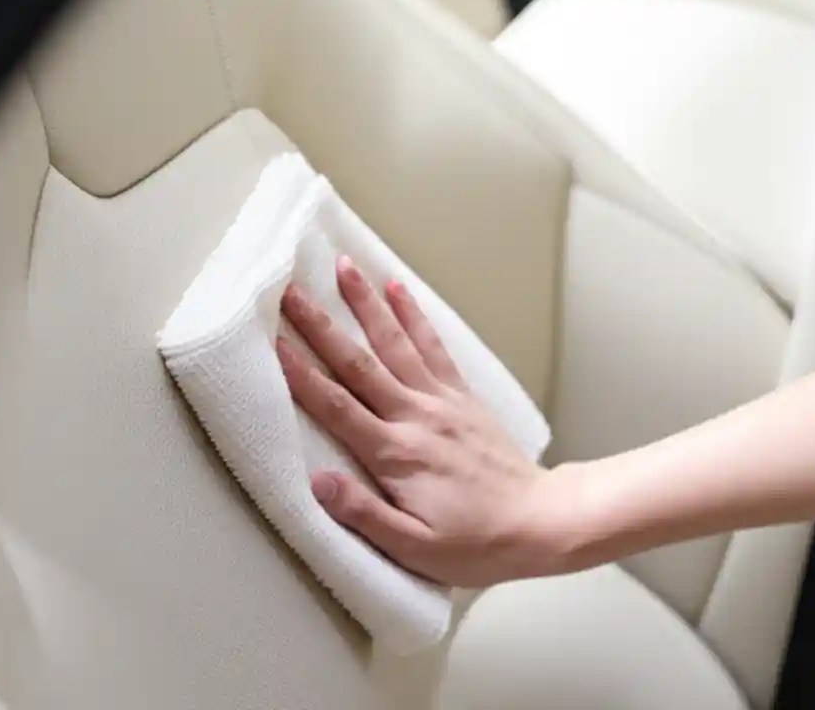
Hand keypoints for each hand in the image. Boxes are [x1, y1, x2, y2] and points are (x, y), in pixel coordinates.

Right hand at [276, 256, 590, 586]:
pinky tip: (397, 288)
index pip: (336, 407)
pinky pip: (433, 347)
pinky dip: (414, 316)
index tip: (272, 342)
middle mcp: (415, 418)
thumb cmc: (476, 545)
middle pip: (358, 364)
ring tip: (343, 265)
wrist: (541, 523)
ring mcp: (440, 402)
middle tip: (289, 291)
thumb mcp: (415, 548)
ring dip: (366, 304)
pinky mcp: (461, 398)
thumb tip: (317, 482)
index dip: (301, 374)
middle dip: (321, 325)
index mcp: (396, 456)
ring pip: (395, 343)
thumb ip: (364, 514)